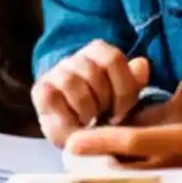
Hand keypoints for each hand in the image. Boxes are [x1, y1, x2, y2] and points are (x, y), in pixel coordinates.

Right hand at [32, 40, 149, 146]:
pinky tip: (73, 124)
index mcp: (97, 54)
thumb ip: (134, 82)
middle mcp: (74, 59)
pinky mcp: (39, 91)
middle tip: (106, 117)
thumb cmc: (102, 111)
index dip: (122, 89)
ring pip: (71, 82)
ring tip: (89, 121)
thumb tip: (142, 64)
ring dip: (85, 108)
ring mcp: (55, 73)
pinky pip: (51, 96)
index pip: (112, 59)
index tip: (122, 111)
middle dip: (104, 101)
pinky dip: (65, 114)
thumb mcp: (123, 98)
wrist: (72, 129)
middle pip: (93, 72)